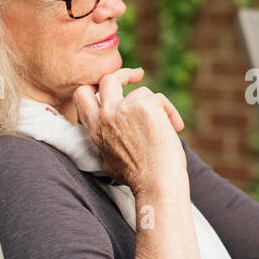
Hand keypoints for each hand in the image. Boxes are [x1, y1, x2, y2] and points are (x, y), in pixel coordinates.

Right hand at [73, 66, 186, 192]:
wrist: (157, 184)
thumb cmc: (139, 178)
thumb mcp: (109, 162)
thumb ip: (105, 144)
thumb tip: (107, 141)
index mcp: (96, 129)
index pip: (82, 96)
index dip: (95, 88)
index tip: (110, 88)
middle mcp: (106, 115)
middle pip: (107, 79)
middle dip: (122, 74)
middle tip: (137, 75)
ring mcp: (124, 108)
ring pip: (141, 92)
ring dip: (157, 107)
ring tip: (168, 128)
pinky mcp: (145, 105)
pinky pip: (159, 99)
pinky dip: (170, 112)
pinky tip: (175, 128)